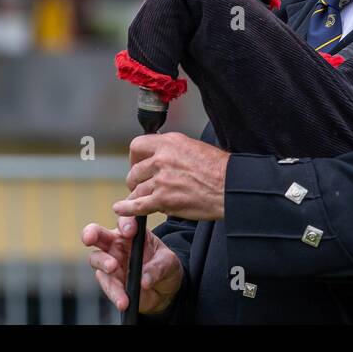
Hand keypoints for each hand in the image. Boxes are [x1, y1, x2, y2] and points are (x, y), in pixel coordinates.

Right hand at [82, 216, 182, 315]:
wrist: (165, 291)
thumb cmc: (165, 268)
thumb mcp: (168, 263)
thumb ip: (157, 268)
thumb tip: (144, 280)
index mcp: (133, 233)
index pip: (125, 221)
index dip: (124, 223)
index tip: (130, 231)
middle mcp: (117, 245)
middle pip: (98, 234)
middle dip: (91, 233)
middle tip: (90, 238)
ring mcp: (110, 263)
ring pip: (96, 259)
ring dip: (103, 263)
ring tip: (113, 268)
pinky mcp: (110, 283)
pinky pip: (107, 286)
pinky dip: (114, 293)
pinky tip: (123, 301)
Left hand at [113, 131, 228, 221]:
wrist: (230, 186)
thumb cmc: (220, 169)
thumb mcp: (195, 148)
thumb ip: (175, 152)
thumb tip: (162, 157)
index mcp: (171, 142)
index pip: (138, 145)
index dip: (135, 157)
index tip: (138, 163)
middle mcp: (162, 158)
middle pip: (135, 170)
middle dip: (136, 180)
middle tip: (141, 185)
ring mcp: (161, 180)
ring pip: (136, 189)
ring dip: (136, 195)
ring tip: (136, 200)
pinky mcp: (163, 199)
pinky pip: (137, 205)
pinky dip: (127, 209)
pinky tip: (121, 209)